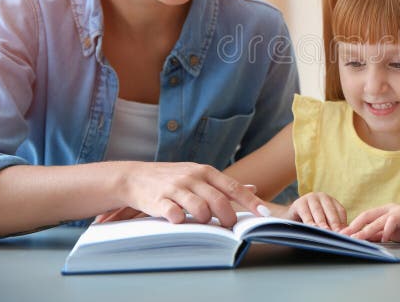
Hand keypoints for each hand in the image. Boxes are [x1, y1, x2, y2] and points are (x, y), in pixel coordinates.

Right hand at [97, 184, 257, 223]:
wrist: (135, 177)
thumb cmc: (173, 178)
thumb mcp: (200, 175)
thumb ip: (224, 184)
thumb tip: (252, 188)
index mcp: (206, 172)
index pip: (233, 187)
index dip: (250, 201)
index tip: (264, 214)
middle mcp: (193, 177)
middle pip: (219, 200)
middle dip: (228, 217)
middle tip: (230, 228)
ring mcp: (175, 188)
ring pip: (199, 208)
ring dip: (206, 220)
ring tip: (204, 223)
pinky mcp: (158, 200)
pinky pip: (174, 214)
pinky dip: (180, 221)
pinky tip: (180, 222)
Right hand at [286, 192, 347, 230]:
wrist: (291, 219)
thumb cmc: (311, 222)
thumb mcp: (324, 222)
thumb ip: (335, 226)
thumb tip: (348, 236)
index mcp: (331, 201)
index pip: (340, 211)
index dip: (343, 223)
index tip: (346, 234)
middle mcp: (322, 196)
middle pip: (330, 211)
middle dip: (334, 223)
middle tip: (338, 234)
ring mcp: (310, 198)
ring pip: (318, 212)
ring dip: (322, 223)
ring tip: (326, 232)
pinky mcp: (299, 203)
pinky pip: (305, 213)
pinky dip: (309, 221)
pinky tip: (312, 228)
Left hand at [340, 204, 399, 243]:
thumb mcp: (392, 234)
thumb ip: (379, 234)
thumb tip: (362, 239)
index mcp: (385, 211)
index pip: (365, 216)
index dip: (353, 225)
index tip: (343, 234)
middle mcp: (390, 208)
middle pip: (368, 216)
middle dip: (354, 227)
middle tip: (344, 236)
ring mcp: (398, 211)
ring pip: (378, 220)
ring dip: (366, 230)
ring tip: (357, 239)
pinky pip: (393, 221)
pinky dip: (387, 230)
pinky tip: (383, 239)